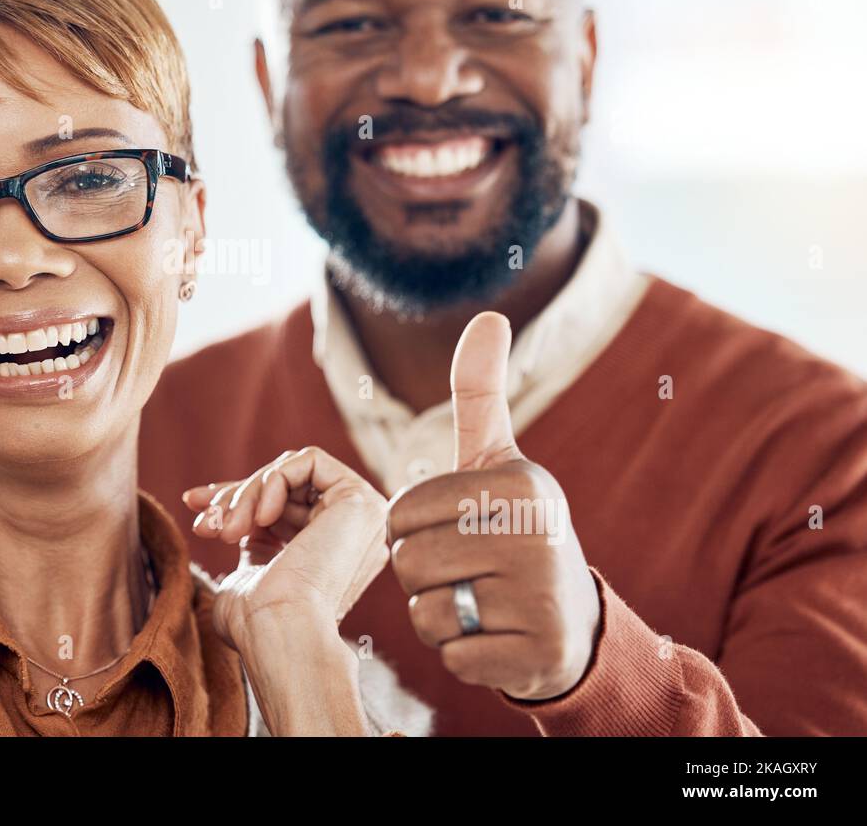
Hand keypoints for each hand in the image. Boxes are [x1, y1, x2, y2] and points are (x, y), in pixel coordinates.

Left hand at [183, 446, 388, 651]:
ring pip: (292, 473)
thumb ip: (256, 543)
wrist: (279, 631)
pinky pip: (310, 461)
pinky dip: (274, 481)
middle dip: (235, 496)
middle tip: (204, 520)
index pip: (282, 505)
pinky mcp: (360, 499)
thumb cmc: (257, 620)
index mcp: (333, 551)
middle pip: (286, 487)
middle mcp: (354, 532)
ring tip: (226, 530)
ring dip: (247, 495)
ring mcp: (362, 515)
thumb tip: (231, 520)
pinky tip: (261, 518)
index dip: (236, 498)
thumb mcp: (252, 570)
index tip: (193, 502)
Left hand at [387, 312, 599, 701]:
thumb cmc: (514, 530)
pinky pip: (449, 656)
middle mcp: (537, 537)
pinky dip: (460, 652)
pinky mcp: (535, 656)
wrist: (570, 621)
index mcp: (521, 484)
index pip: (402, 512)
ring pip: (424, 612)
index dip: (411, 529)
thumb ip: (479, 392)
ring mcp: (541, 600)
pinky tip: (493, 637)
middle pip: (408, 562)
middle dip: (421, 574)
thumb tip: (489, 314)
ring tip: (477, 600)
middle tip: (465, 571)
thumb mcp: (499, 459)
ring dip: (437, 613)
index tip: (453, 530)